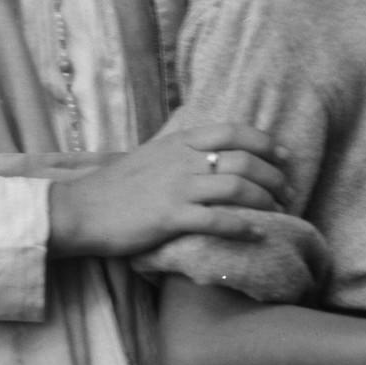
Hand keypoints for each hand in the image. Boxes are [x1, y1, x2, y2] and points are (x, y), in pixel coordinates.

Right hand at [49, 121, 285, 259]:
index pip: (233, 132)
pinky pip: (217, 219)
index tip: (285, 157)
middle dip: (273, 176)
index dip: (265, 143)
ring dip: (265, 200)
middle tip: (287, 192)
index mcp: (179, 141)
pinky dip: (242, 225)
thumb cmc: (115, 188)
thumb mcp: (152, 157)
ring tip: (277, 212)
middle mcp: (182, 160)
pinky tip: (255, 232)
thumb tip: (215, 157)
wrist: (78, 211)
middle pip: (243, 160)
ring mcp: (177, 188)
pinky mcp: (170, 217)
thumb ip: (182, 154)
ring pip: (237, 187)